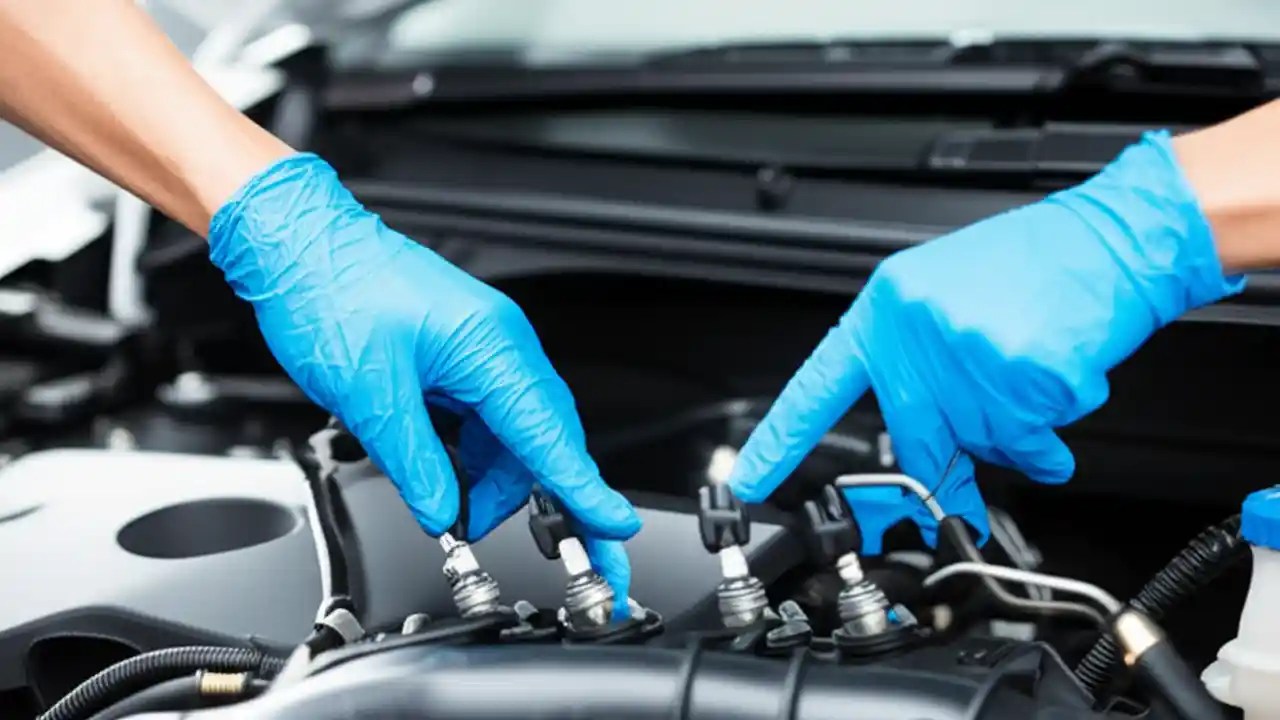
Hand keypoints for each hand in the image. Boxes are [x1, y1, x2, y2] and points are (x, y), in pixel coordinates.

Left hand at [208, 154, 639, 600]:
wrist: (300, 242)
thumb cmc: (329, 290)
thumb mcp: (369, 393)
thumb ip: (414, 461)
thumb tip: (443, 510)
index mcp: (489, 346)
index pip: (548, 433)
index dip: (584, 487)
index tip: (614, 523)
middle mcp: (499, 343)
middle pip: (541, 435)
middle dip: (536, 493)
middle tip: (530, 539)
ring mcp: (483, 346)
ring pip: (512, 432)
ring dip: (492, 478)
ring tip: (454, 508)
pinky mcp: (461, 354)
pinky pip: (485, 417)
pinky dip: (471, 454)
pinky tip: (445, 474)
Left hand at [729, 131, 1242, 552]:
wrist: (1115, 235)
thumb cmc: (1036, 261)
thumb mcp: (946, 294)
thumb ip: (918, 365)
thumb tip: (921, 442)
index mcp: (888, 307)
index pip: (819, 384)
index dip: (781, 438)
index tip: (751, 479)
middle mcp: (919, 331)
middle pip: (915, 435)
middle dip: (944, 467)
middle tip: (962, 486)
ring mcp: (969, 354)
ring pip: (982, 442)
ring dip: (1017, 432)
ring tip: (1036, 374)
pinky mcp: (1023, 375)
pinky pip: (1033, 441)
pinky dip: (1053, 428)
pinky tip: (1060, 379)